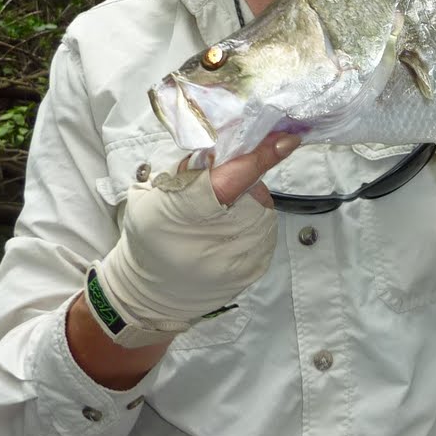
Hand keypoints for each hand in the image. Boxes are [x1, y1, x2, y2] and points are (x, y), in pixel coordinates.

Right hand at [88, 133, 298, 347]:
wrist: (153, 295)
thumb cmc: (150, 238)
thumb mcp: (154, 194)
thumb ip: (191, 168)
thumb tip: (232, 147)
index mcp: (185, 211)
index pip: (233, 178)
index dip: (260, 157)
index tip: (285, 140)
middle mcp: (220, 236)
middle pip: (251, 188)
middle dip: (241, 180)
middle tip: (214, 192)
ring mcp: (242, 256)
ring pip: (262, 207)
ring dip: (246, 203)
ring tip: (217, 219)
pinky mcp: (256, 268)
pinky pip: (265, 229)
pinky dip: (251, 224)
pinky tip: (227, 235)